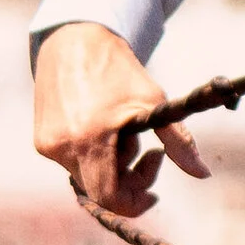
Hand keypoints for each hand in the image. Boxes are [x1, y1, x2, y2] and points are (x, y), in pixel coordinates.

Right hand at [32, 21, 209, 216]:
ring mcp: (47, 145)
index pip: (110, 197)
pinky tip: (105, 129)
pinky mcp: (41, 140)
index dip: (135, 203)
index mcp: (88, 140)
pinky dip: (95, 155)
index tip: (155, 193)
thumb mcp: (155, 103)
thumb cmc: (118, 71)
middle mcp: (61, 147)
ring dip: (114, 165)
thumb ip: (178, 142)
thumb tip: (203, 174)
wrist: (75, 41)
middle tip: (152, 153)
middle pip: (101, 190)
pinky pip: (74, 162)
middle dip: (131, 179)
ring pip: (88, 177)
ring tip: (124, 131)